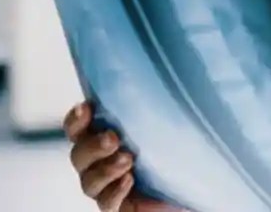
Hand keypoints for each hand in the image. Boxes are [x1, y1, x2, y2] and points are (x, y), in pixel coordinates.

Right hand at [63, 101, 185, 211]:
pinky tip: (128, 180)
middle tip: (113, 137)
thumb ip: (153, 104)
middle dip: (93, 145)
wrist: (194, 181)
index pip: (77, 128)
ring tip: (127, 159)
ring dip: (105, 169)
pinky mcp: (118, 207)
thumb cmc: (178, 146)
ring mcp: (106, 187)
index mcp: (102, 137)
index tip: (86, 107)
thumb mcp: (167, 121)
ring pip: (89, 181)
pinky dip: (115, 191)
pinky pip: (107, 203)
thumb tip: (157, 72)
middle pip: (79, 155)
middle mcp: (98, 162)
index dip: (76, 119)